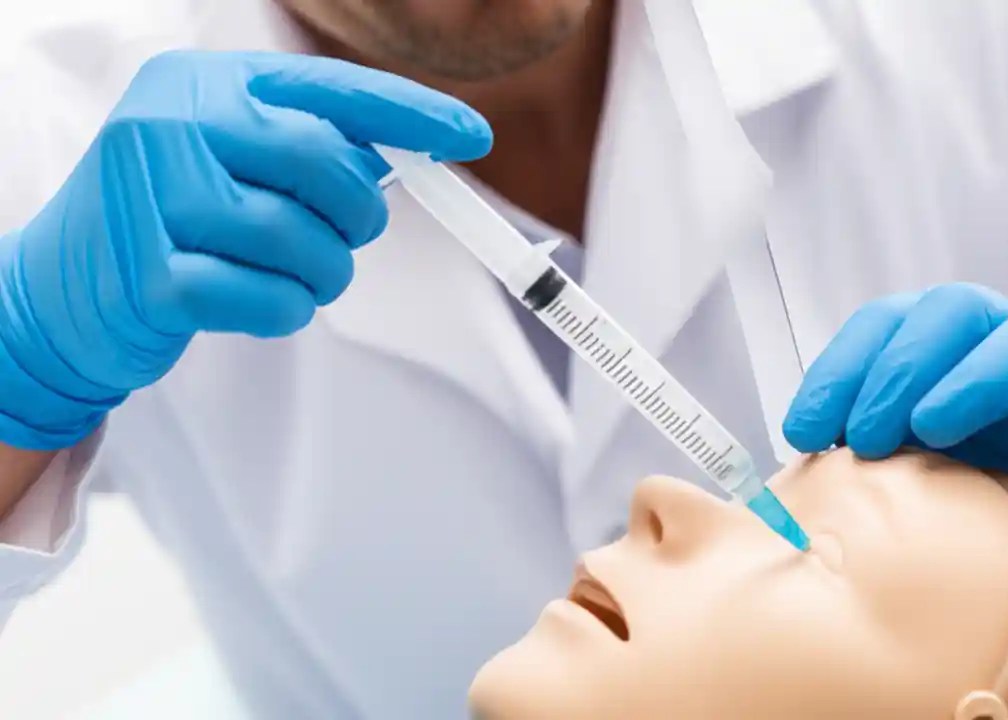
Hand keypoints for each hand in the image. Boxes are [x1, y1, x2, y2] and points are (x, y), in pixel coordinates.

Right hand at [0, 50, 491, 450]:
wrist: (59, 289)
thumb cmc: (170, 219)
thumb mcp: (227, 155)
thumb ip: (306, 145)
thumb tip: (405, 155)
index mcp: (205, 84)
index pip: (329, 88)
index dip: (410, 113)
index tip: (473, 137)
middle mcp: (172, 123)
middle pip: (324, 166)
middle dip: (356, 217)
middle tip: (344, 238)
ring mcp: (154, 198)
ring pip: (302, 241)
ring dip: (321, 274)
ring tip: (291, 275)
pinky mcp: (151, 277)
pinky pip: (269, 300)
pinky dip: (282, 311)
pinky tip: (254, 301)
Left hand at [782, 283, 1007, 566]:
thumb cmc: (960, 488)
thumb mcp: (896, 467)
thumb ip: (851, 454)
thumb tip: (781, 477)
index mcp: (933, 340)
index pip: (881, 324)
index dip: (839, 370)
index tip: (803, 431)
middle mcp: (994, 336)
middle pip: (952, 311)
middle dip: (900, 369)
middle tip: (866, 437)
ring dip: (974, 377)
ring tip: (931, 430)